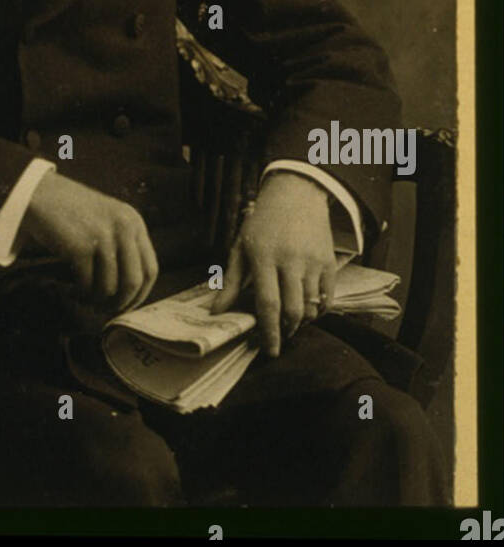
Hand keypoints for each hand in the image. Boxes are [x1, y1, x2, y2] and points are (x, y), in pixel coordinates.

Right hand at [20, 173, 158, 313]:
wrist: (40, 195)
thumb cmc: (73, 214)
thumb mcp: (108, 221)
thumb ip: (124, 246)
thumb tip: (130, 293)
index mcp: (134, 223)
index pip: (150, 269)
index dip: (140, 295)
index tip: (126, 307)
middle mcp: (123, 228)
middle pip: (133, 283)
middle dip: (120, 304)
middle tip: (105, 311)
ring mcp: (102, 236)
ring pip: (110, 288)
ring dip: (96, 301)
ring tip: (83, 299)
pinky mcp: (80, 247)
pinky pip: (87, 285)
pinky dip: (80, 295)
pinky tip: (70, 291)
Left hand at [208, 173, 337, 357]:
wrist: (296, 195)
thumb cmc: (263, 223)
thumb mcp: (241, 247)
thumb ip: (232, 283)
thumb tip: (217, 313)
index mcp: (264, 256)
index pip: (268, 303)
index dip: (268, 332)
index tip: (269, 351)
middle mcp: (290, 260)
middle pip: (293, 311)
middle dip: (285, 331)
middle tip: (278, 336)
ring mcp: (312, 261)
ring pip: (311, 307)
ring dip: (301, 322)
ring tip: (290, 321)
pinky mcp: (329, 262)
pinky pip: (328, 299)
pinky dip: (319, 311)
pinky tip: (308, 310)